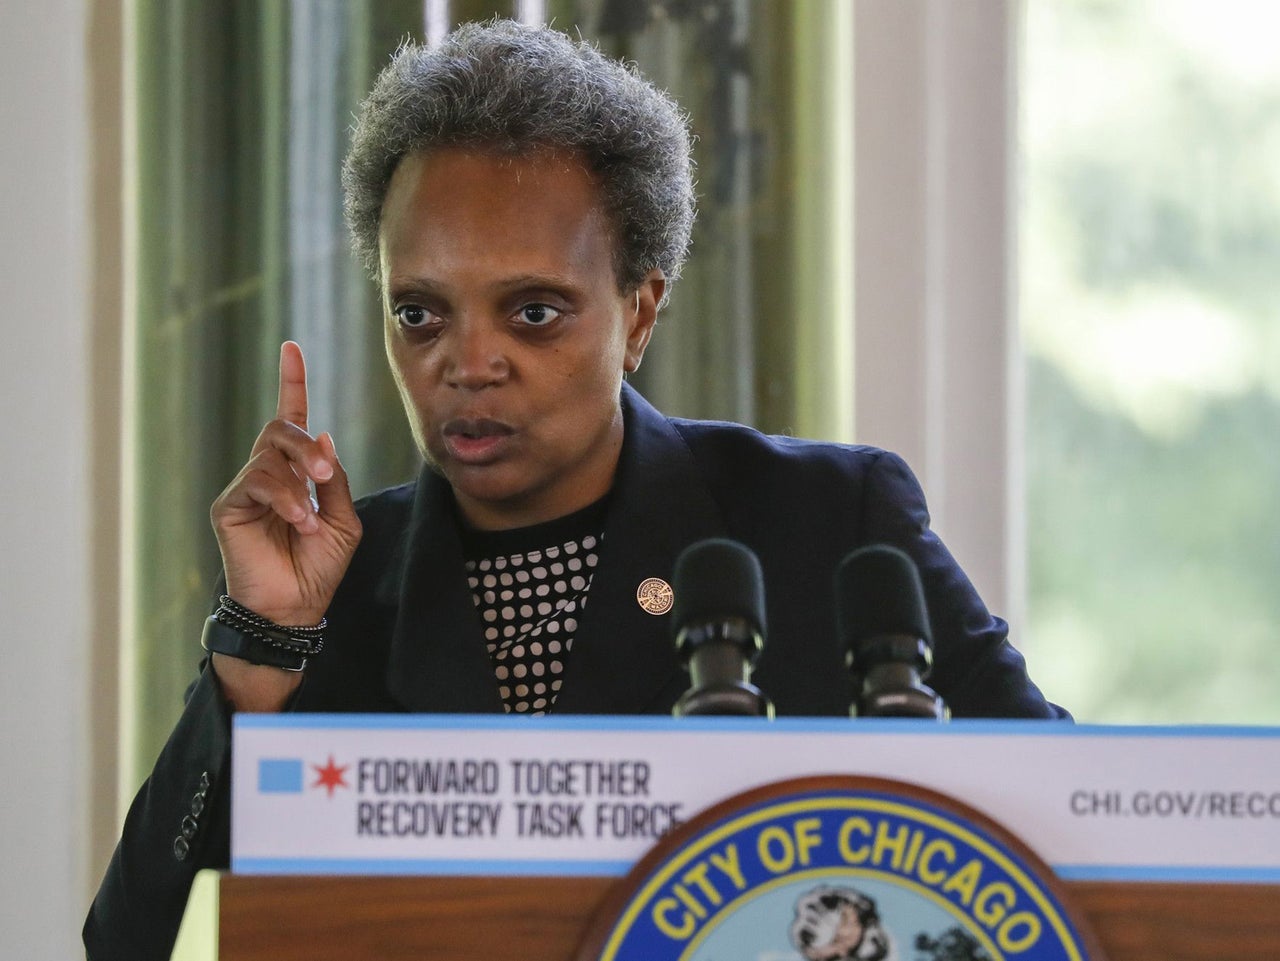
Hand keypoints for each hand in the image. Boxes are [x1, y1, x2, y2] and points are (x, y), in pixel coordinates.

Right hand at [211, 341, 362, 627]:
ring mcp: (245, 488)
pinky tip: (297, 521)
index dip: (291, 382)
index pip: (292, 418)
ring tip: (309, 518)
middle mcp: (267, 473)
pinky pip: (257, 481)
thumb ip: (335, 479)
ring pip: (270, 454)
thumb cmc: (318, 567)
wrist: (294, 607)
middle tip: (325, 475)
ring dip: (298, 483)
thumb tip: (322, 434)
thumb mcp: (344, 520)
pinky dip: (284, 498)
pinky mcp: (229, 506)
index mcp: (296, 472)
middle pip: (282, 427)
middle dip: (306, 446)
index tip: (291, 348)